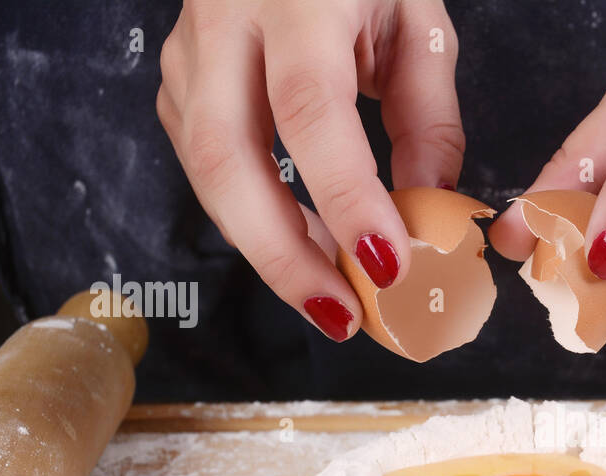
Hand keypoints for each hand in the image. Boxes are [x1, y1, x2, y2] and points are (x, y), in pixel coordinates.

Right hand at [158, 0, 464, 340]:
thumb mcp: (417, 23)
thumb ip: (427, 119)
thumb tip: (429, 214)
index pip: (310, 110)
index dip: (345, 198)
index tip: (386, 267)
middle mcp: (226, 16)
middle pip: (227, 155)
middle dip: (283, 253)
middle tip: (340, 315)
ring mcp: (188, 45)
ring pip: (203, 168)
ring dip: (265, 245)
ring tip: (329, 295)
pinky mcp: (176, 73)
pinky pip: (201, 160)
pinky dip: (248, 215)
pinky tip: (296, 241)